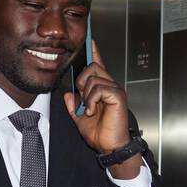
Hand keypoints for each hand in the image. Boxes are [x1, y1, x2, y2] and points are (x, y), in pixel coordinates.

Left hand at [64, 39, 130, 154]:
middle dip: (82, 81)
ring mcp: (115, 90)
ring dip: (86, 95)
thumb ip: (73, 105)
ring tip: (89, 109)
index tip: (90, 39)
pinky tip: (92, 111)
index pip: (97, 65)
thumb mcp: (79, 118)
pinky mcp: (118, 96)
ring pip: (93, 78)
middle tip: (83, 99)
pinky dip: (91, 100)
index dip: (94, 51)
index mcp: (102, 89)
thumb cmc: (99, 134)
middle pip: (92, 67)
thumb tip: (68, 94)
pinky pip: (99, 88)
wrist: (109, 146)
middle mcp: (111, 86)